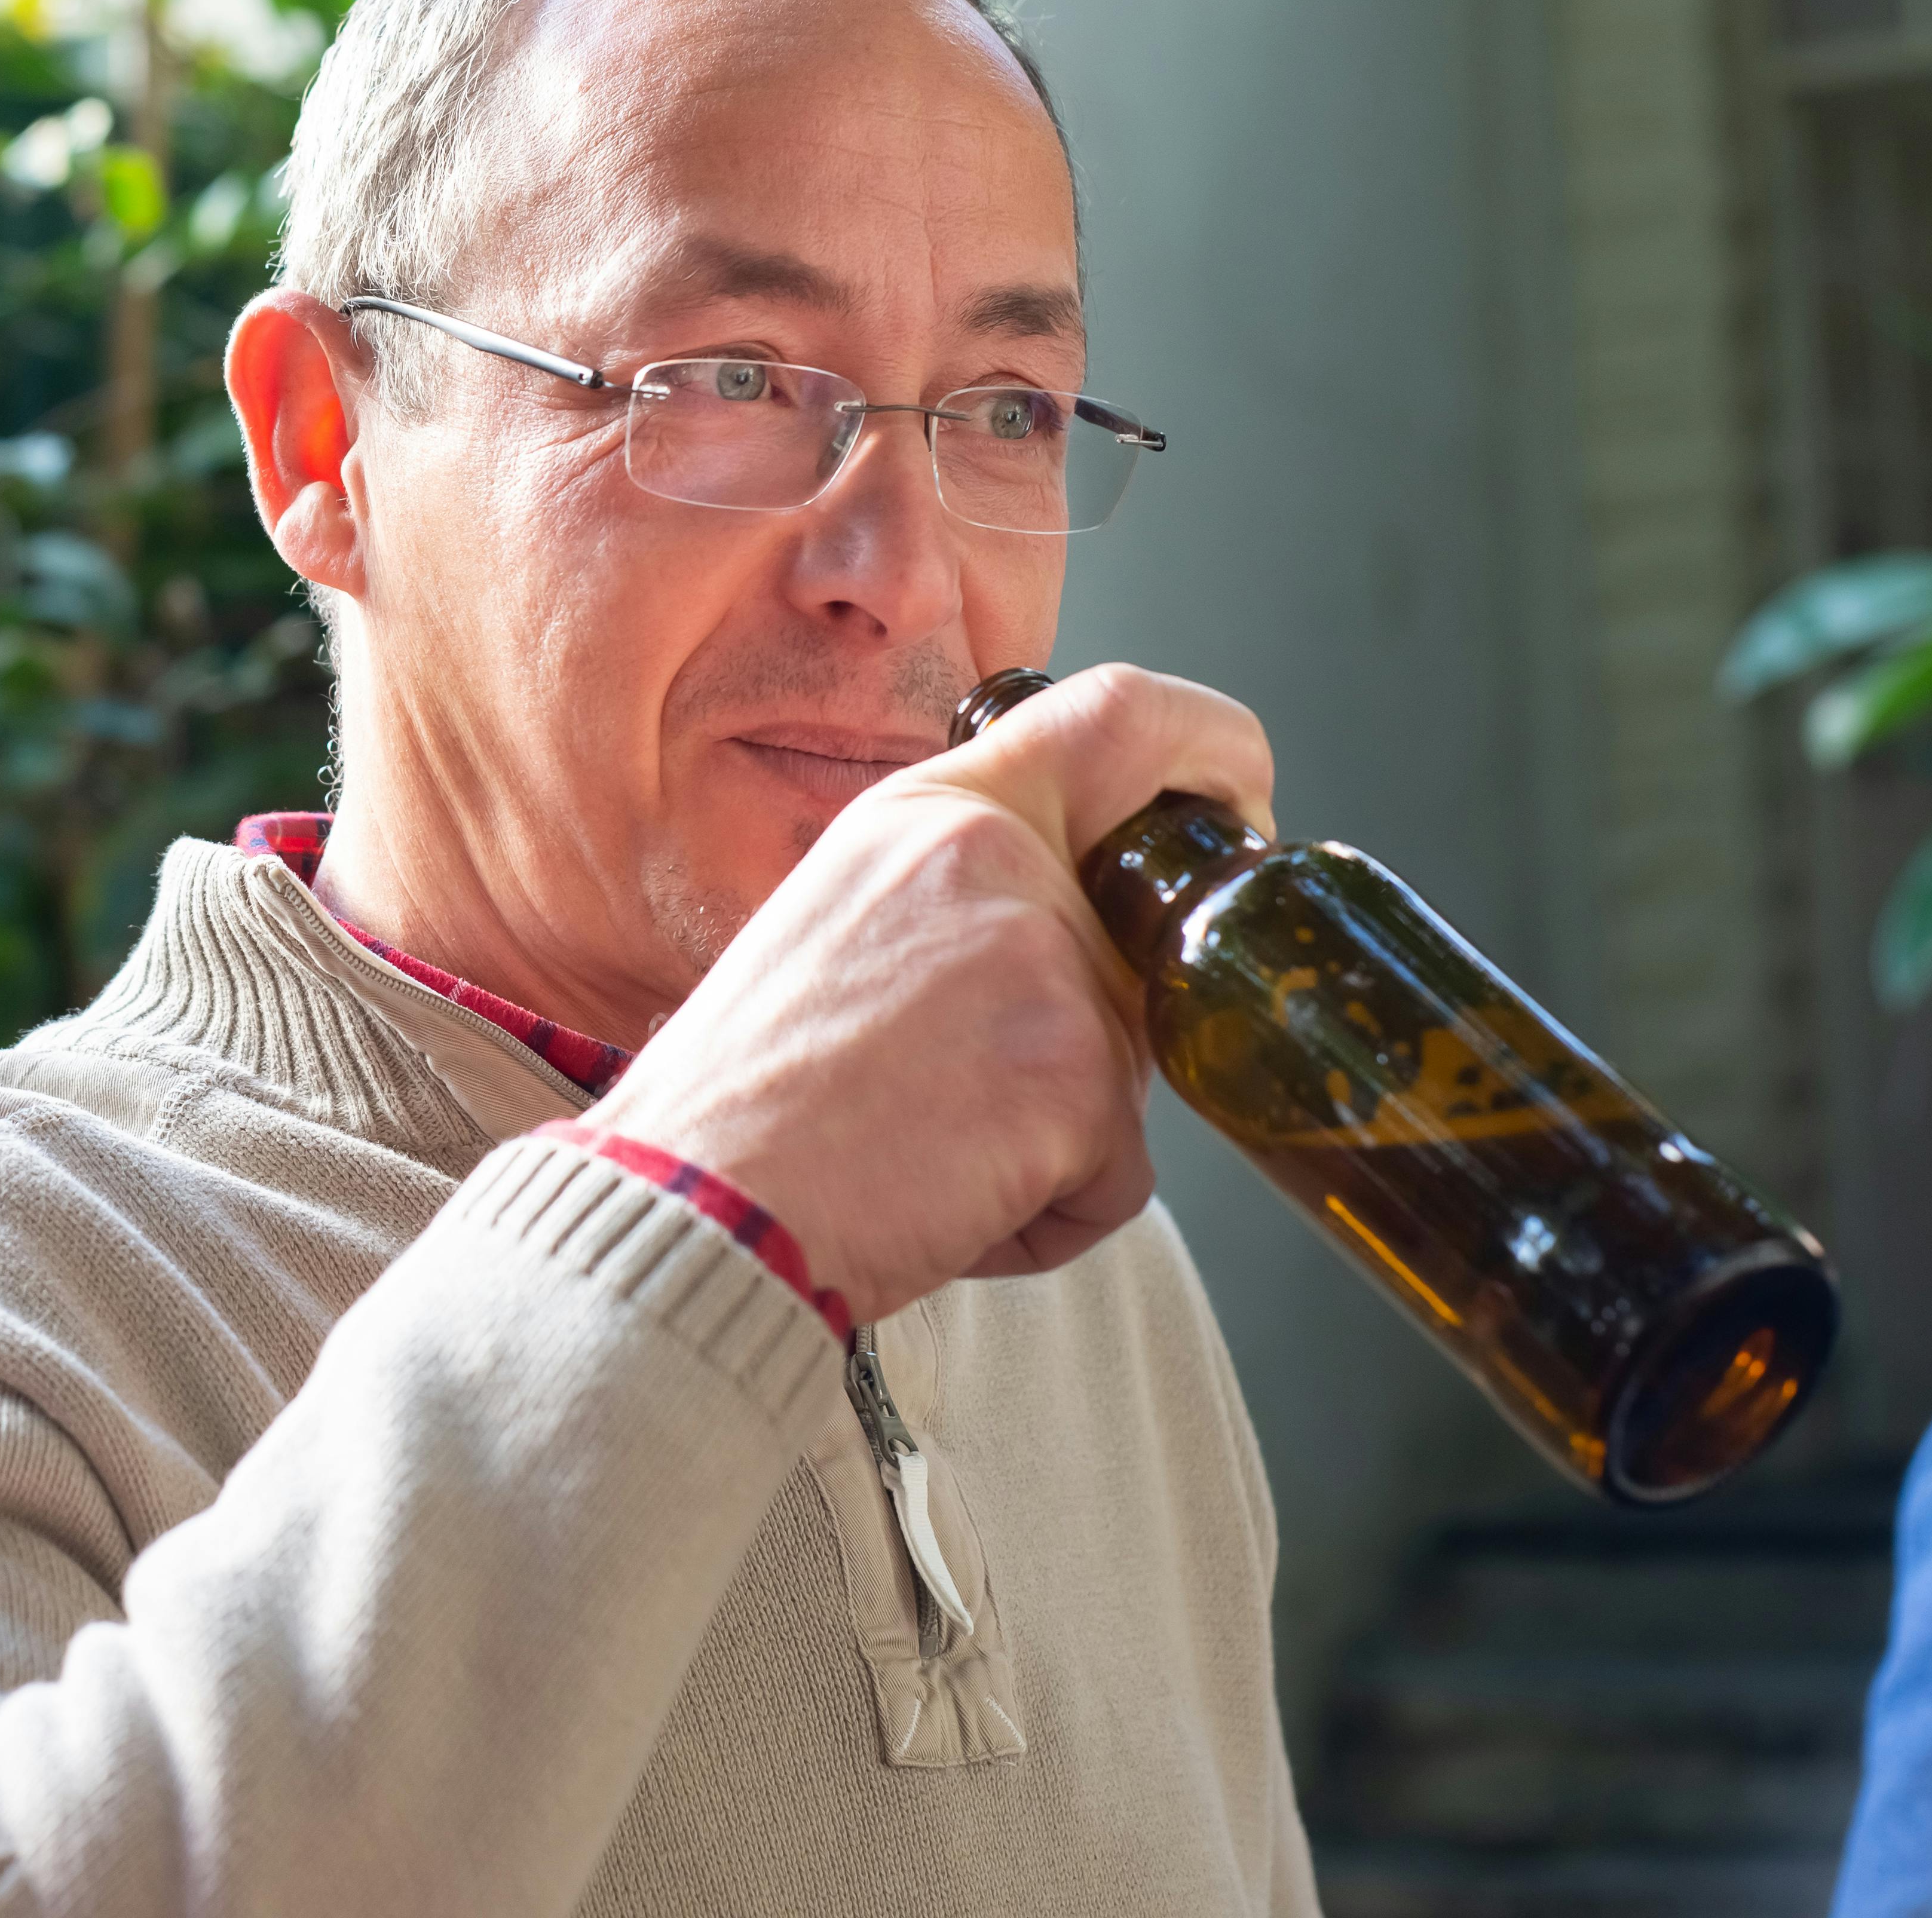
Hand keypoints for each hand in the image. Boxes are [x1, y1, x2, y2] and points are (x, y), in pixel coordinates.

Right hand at [596, 664, 1274, 1322]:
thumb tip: (1048, 958)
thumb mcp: (839, 929)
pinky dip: (1046, 1219)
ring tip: (926, 1158)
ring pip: (1130, 1068)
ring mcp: (1042, 959)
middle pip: (1150, 938)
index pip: (1121, 712)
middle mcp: (991, 855)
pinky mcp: (1076, 1077)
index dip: (1214, 751)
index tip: (1237, 812)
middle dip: (1112, 1038)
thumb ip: (955, 906)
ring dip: (1054, 1143)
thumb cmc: (746, 1101)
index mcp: (927, 807)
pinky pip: (1116, 1175)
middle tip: (1018, 1104)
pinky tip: (944, 1209)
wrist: (695, 1203)